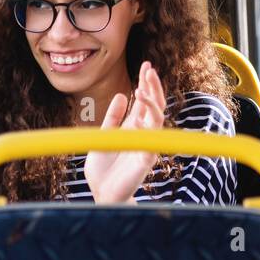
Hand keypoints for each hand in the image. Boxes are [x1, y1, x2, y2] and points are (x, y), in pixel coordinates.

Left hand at [84, 61, 166, 203]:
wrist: (102, 194)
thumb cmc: (103, 169)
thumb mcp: (104, 136)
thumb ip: (113, 117)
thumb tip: (122, 95)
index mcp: (133, 127)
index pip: (144, 101)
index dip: (146, 83)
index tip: (146, 65)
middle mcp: (143, 133)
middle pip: (154, 105)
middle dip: (153, 87)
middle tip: (149, 69)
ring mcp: (147, 145)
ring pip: (157, 118)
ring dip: (151, 101)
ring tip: (142, 86)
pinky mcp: (146, 159)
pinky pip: (152, 139)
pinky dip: (148, 126)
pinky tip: (140, 114)